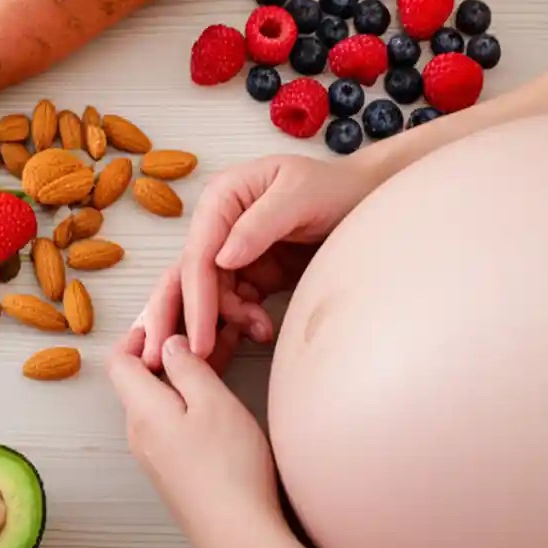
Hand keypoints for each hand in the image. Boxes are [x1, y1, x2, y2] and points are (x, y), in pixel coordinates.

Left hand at [106, 326, 281, 543]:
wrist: (239, 538)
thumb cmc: (228, 469)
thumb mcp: (213, 402)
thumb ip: (187, 367)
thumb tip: (168, 345)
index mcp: (142, 411)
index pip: (119, 362)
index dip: (137, 335)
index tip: (163, 320)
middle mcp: (140, 435)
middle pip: (138, 383)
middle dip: (165, 355)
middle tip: (200, 337)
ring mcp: (156, 459)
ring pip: (158, 405)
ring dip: (181, 381)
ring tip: (217, 366)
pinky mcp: (174, 475)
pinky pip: (171, 428)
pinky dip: (189, 407)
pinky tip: (218, 408)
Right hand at [138, 154, 374, 365]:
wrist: (367, 199)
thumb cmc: (336, 188)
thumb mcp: (300, 196)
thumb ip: (260, 224)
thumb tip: (223, 259)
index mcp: (222, 197)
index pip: (198, 255)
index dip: (196, 300)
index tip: (198, 340)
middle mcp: (219, 224)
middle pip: (186, 277)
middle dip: (181, 319)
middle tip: (180, 359)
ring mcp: (233, 250)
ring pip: (208, 296)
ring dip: (223, 323)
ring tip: (260, 331)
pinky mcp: (250, 273)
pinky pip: (231, 304)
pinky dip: (240, 323)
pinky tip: (262, 331)